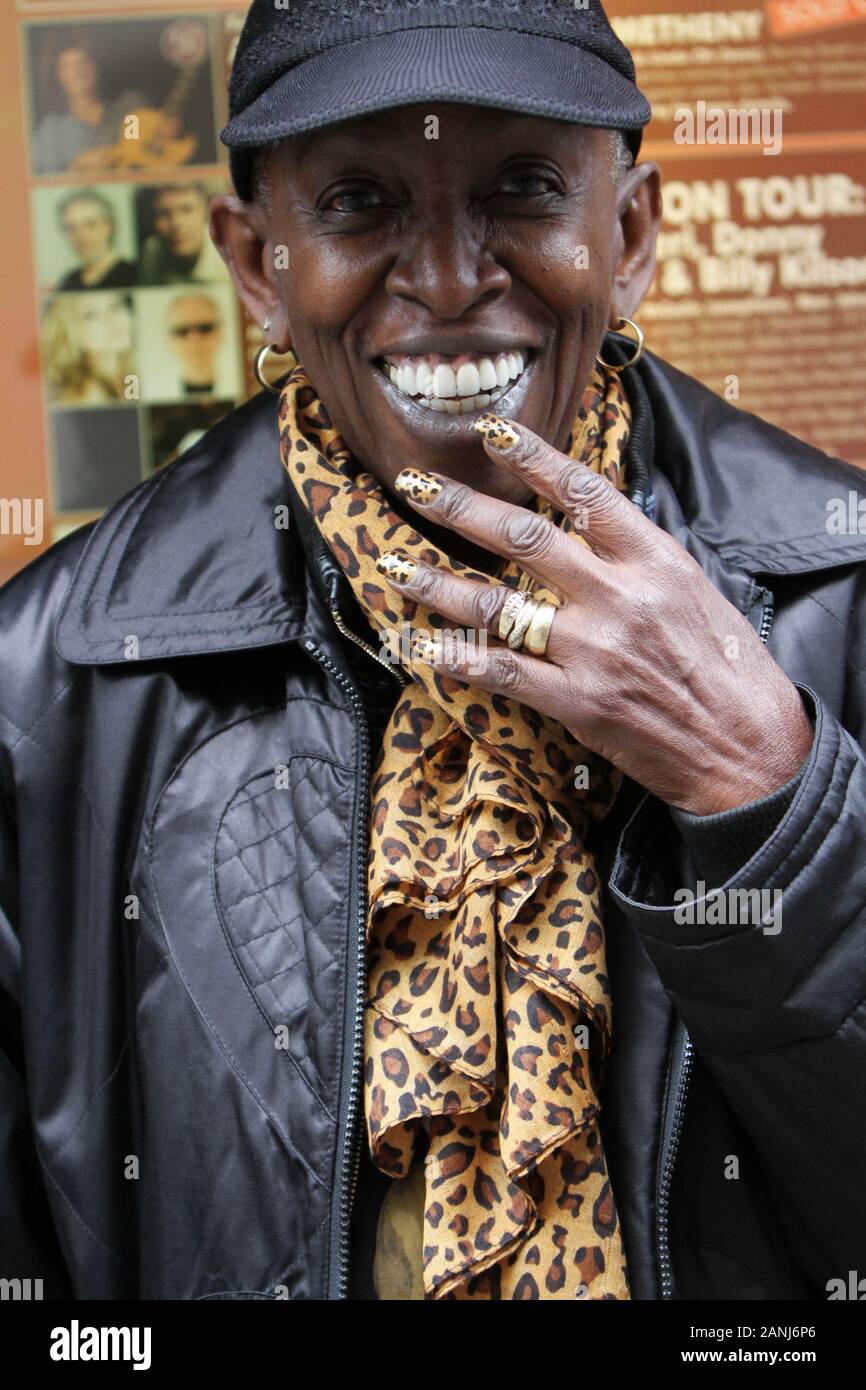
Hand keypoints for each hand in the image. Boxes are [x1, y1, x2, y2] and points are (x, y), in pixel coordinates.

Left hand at [377, 417, 813, 815]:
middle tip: (413, 483)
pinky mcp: (577, 701)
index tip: (490, 429)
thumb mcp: (694, 592)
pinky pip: (501, 671)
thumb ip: (636, 558)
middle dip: (459, 506)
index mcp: (655, 559)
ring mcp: (593, 650)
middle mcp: (619, 596)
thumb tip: (587, 524)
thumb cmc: (726, 668)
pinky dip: (455, 656)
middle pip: (523, 537)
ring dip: (436, 582)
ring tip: (392, 563)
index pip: (584, 491)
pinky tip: (419, 643)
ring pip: (497, 605)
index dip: (533, 456)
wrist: (746, 747)